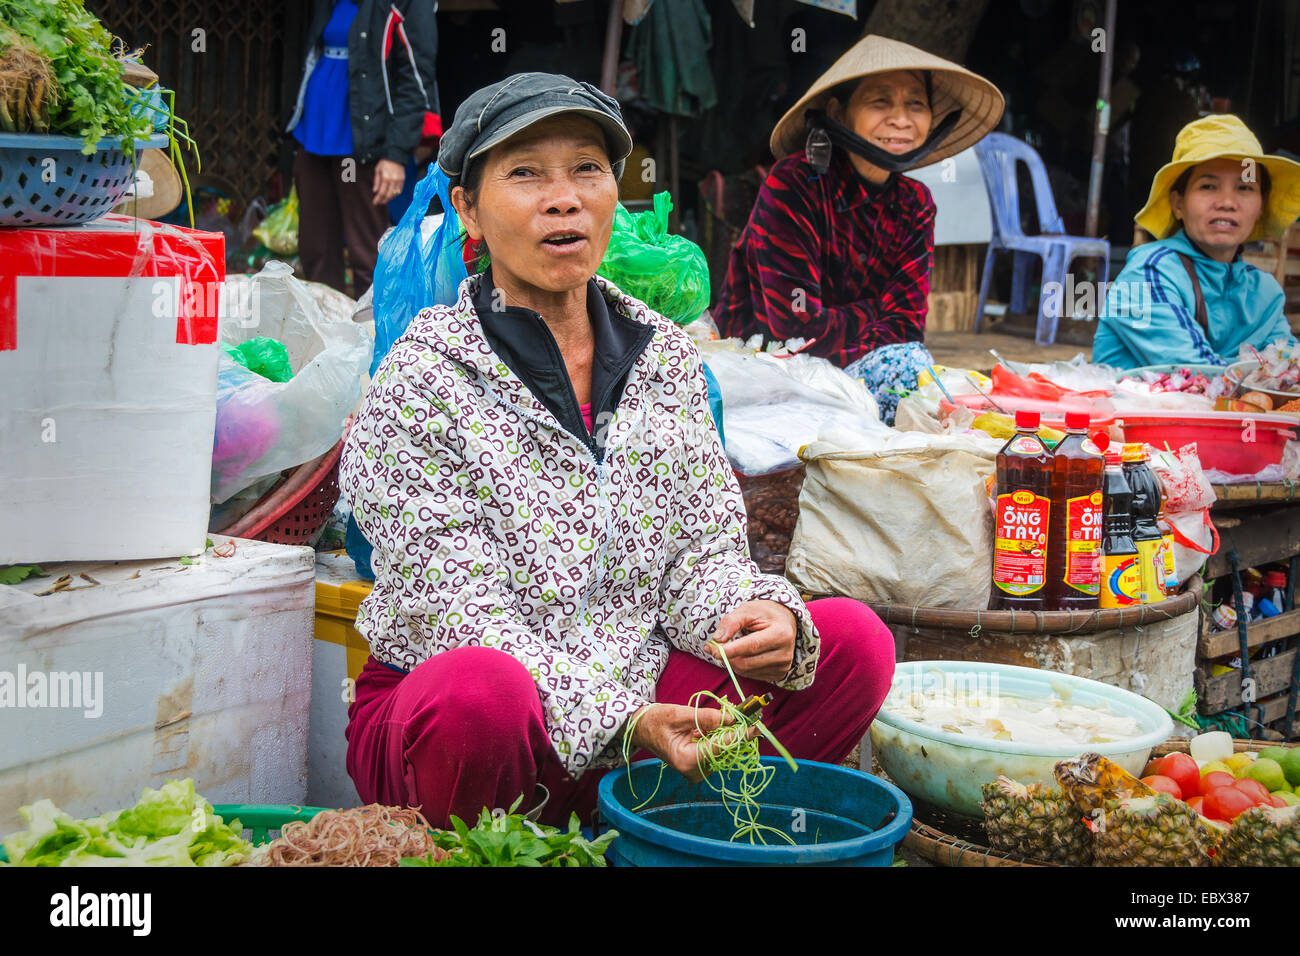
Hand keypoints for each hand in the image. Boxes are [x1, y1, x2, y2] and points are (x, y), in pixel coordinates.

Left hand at [372, 159, 405, 204]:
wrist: (396, 156)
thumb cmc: (385, 162)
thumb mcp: (378, 169)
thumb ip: (376, 181)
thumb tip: (375, 190)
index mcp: (386, 178)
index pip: (382, 192)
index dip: (378, 199)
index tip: (375, 202)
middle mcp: (393, 181)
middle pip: (388, 195)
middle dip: (383, 200)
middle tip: (380, 203)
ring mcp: (399, 181)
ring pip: (394, 194)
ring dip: (389, 199)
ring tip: (385, 200)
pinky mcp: (403, 180)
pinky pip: (399, 191)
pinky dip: (395, 194)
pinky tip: (391, 195)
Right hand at [627, 703, 752, 782]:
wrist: (641, 728)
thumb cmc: (655, 720)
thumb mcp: (679, 714)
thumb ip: (705, 717)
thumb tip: (730, 718)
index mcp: (686, 760)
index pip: (719, 747)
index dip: (739, 735)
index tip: (756, 725)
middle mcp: (693, 770)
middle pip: (724, 751)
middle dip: (736, 731)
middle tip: (747, 713)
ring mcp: (696, 770)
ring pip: (723, 750)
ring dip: (729, 732)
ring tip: (733, 714)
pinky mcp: (699, 766)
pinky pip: (716, 750)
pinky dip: (721, 736)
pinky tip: (724, 723)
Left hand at [707, 600, 796, 683]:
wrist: (784, 621)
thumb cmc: (766, 614)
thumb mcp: (748, 609)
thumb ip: (731, 621)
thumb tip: (718, 639)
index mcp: (781, 634)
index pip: (752, 646)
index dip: (730, 650)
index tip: (713, 649)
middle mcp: (785, 654)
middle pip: (746, 662)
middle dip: (726, 656)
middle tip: (713, 647)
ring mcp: (782, 666)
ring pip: (745, 671)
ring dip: (731, 661)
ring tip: (728, 648)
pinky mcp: (778, 674)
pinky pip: (750, 675)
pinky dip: (740, 666)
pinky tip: (741, 654)